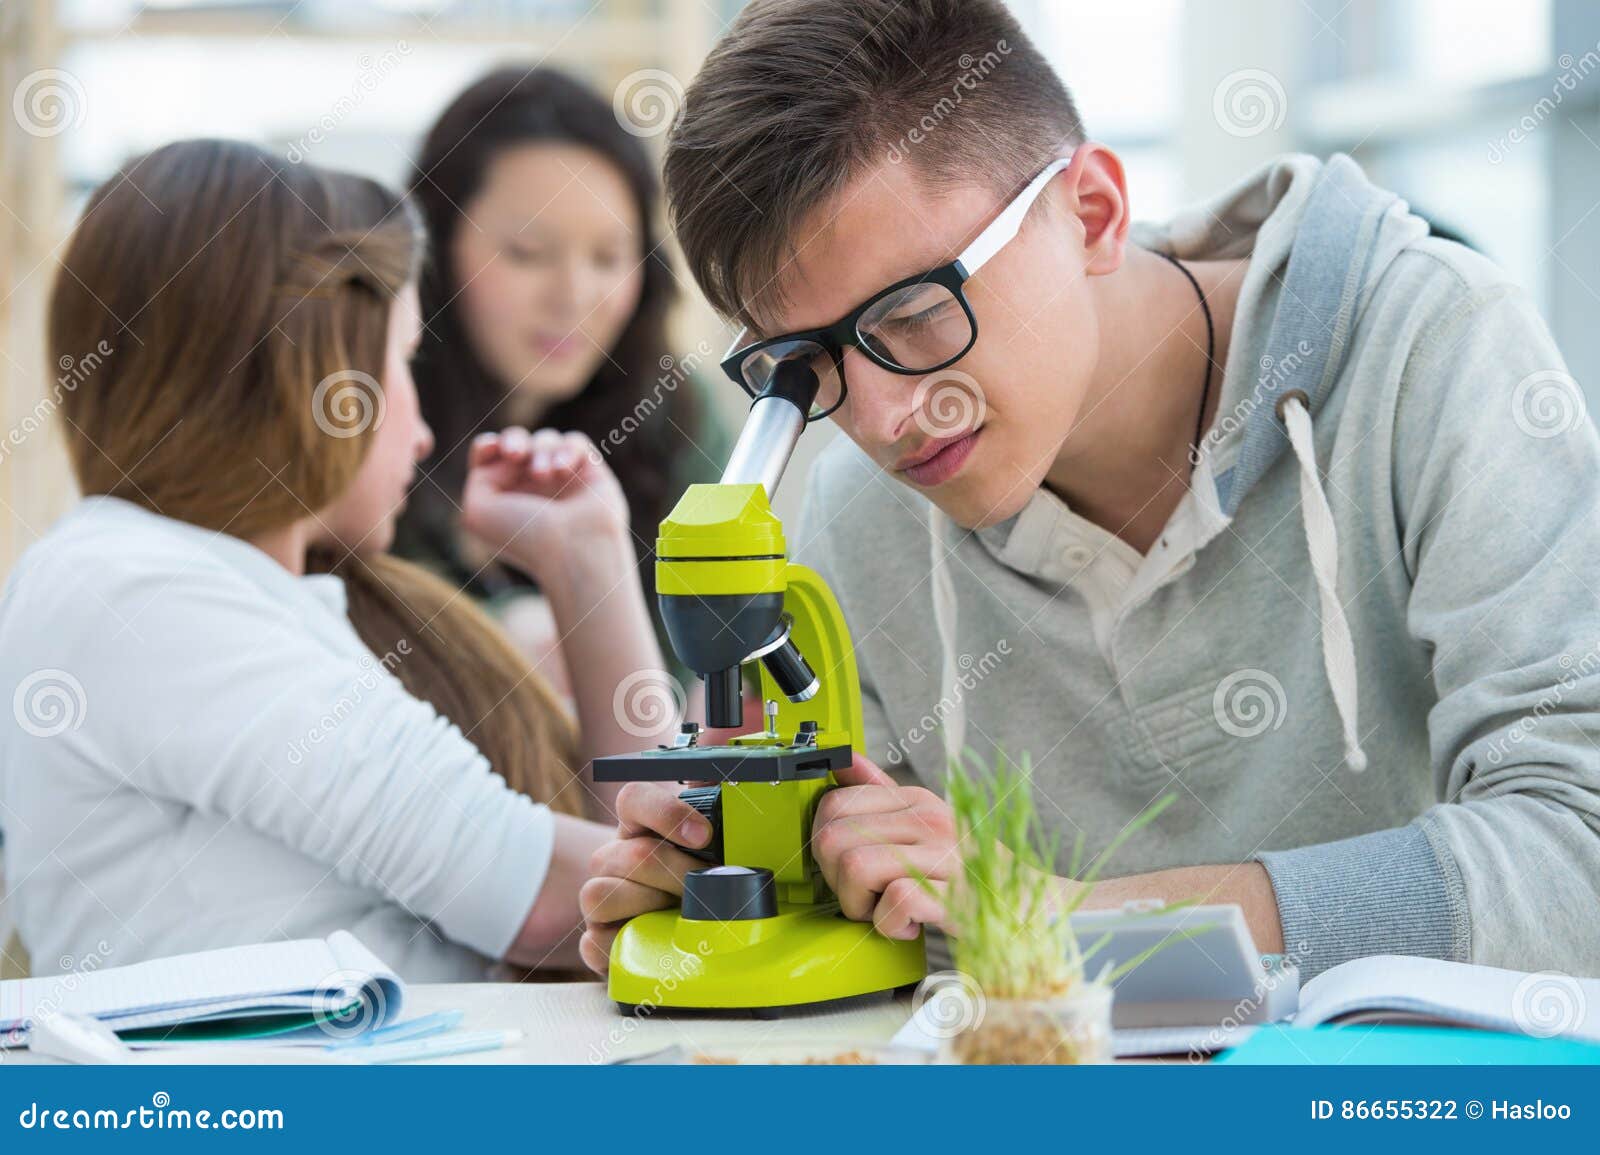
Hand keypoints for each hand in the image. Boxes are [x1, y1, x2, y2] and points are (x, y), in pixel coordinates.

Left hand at [461, 427, 630, 583]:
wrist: (572, 548)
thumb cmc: (524, 534)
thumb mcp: (477, 509)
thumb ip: (479, 472)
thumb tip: (517, 457)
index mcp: (504, 498)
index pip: (490, 458)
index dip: (487, 446)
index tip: (491, 448)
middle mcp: (533, 489)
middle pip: (517, 442)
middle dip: (514, 440)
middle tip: (516, 455)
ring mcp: (562, 481)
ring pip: (545, 440)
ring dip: (540, 452)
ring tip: (542, 475)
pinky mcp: (590, 473)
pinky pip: (575, 442)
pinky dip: (566, 450)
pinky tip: (562, 471)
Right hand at [578, 781, 712, 975]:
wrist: (696, 927)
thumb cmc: (707, 877)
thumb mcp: (720, 839)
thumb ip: (718, 802)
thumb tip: (716, 776)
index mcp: (639, 825)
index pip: (633, 799)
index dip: (666, 813)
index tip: (705, 836)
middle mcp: (614, 858)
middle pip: (629, 855)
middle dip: (679, 874)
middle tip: (709, 887)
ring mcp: (601, 899)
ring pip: (597, 895)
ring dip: (649, 906)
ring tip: (682, 915)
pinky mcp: (598, 940)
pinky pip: (592, 943)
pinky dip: (623, 945)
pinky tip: (656, 942)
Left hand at [811, 754, 957, 939]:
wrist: (1028, 909)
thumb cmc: (969, 875)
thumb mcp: (925, 827)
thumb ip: (881, 795)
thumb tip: (843, 760)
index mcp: (914, 799)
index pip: (832, 805)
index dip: (825, 848)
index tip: (849, 871)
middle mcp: (928, 818)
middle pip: (833, 839)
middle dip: (836, 881)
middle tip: (867, 898)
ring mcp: (945, 853)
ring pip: (856, 868)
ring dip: (861, 907)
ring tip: (888, 912)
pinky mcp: (958, 892)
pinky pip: (895, 901)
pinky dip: (892, 925)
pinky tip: (911, 925)